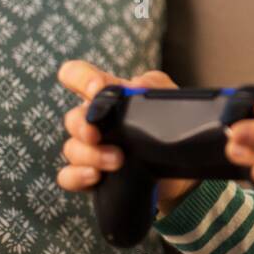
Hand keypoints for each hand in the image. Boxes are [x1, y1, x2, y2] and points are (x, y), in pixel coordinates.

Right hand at [55, 60, 195, 214]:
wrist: (184, 168)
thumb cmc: (171, 127)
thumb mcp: (171, 98)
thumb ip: (155, 84)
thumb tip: (136, 84)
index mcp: (108, 98)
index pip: (78, 76)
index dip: (79, 78)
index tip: (95, 90)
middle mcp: (95, 123)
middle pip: (72, 118)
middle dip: (81, 125)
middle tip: (96, 134)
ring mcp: (93, 151)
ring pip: (71, 149)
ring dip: (90, 155)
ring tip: (117, 160)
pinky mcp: (94, 177)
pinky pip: (69, 177)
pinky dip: (77, 176)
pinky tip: (96, 175)